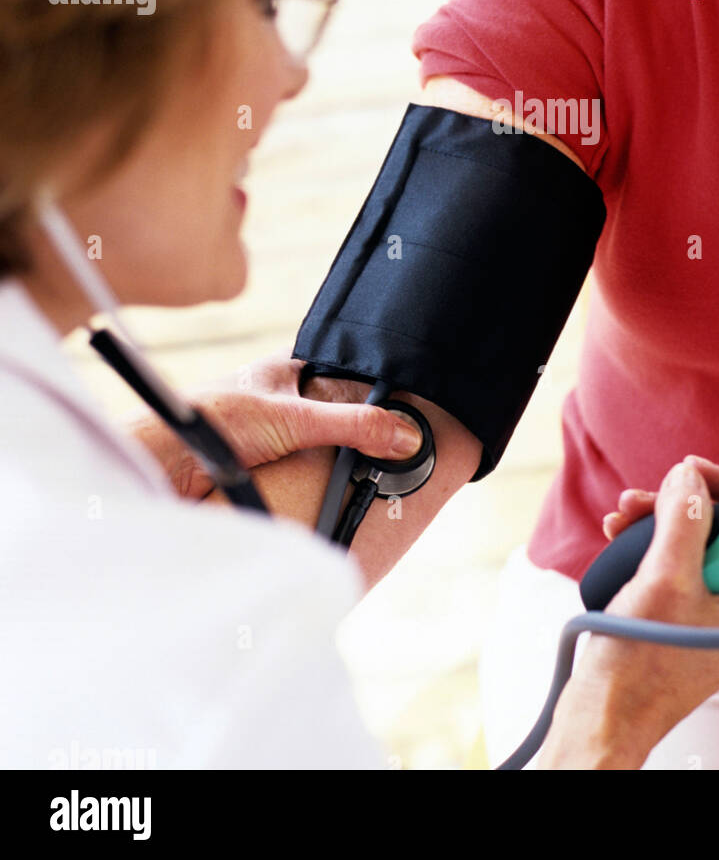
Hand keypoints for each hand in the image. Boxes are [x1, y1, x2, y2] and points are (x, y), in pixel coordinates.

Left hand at [127, 353, 421, 499]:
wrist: (160, 462)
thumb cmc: (215, 420)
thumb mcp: (296, 420)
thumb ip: (353, 426)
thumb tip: (405, 436)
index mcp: (285, 372)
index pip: (340, 375)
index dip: (369, 394)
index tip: (402, 418)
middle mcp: (274, 399)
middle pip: (329, 416)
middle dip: (354, 437)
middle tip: (390, 457)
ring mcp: (263, 434)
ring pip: (311, 448)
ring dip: (331, 466)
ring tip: (368, 482)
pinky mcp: (253, 465)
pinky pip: (293, 476)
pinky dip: (309, 487)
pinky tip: (326, 499)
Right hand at [539, 433, 718, 768]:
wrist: (603, 714)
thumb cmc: (641, 666)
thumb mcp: (665, 581)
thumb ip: (682, 521)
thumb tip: (688, 478)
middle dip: (698, 496)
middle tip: (672, 476)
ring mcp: (715, 608)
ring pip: (701, 538)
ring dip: (665, 515)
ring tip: (627, 512)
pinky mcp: (686, 610)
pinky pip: (678, 559)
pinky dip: (652, 540)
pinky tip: (621, 532)